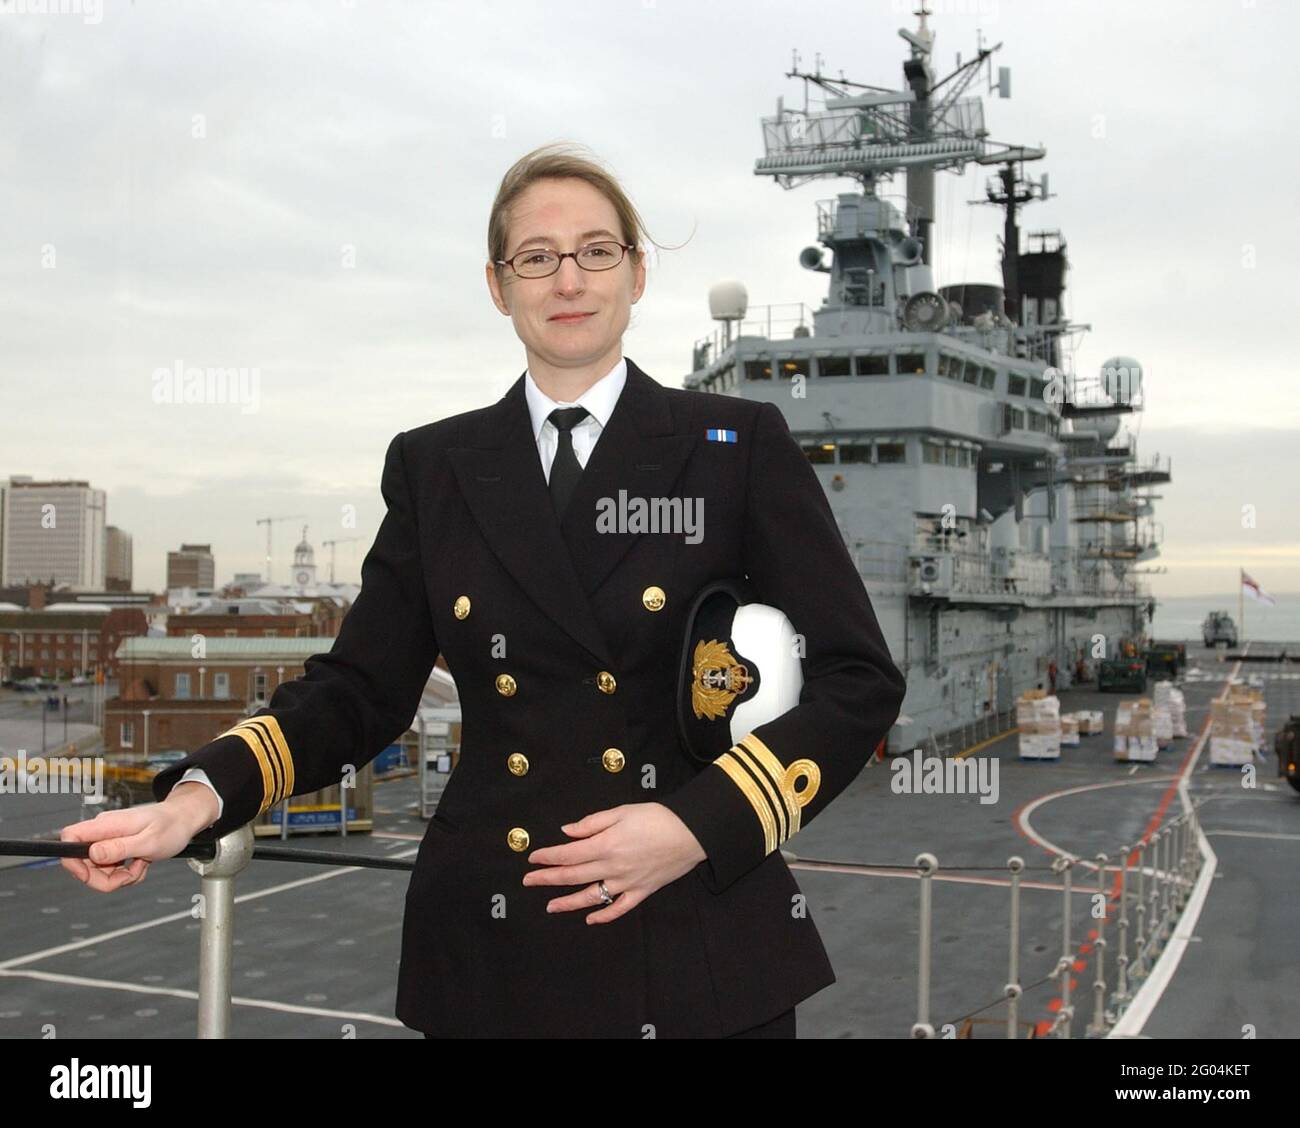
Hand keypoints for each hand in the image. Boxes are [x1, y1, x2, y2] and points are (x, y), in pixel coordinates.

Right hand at [59, 783, 217, 893]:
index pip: (69, 837)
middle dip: (104, 878)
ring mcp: (109, 840)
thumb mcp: (149, 841)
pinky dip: (126, 873)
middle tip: (128, 875)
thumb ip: (120, 848)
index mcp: (107, 825)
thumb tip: (92, 854)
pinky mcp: (117, 848)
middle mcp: (104, 832)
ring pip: (98, 871)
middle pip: (82, 863)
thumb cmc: (171, 825)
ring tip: (141, 864)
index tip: (88, 875)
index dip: (70, 860)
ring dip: (120, 877)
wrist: (185, 819)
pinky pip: (112, 870)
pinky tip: (141, 863)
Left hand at [521, 802, 706, 923]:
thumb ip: (592, 823)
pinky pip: (619, 908)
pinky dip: (603, 916)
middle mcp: (612, 867)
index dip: (548, 857)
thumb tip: (567, 832)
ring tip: (550, 907)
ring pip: (591, 897)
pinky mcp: (641, 891)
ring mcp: (626, 883)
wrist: (691, 833)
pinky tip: (590, 918)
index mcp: (605, 845)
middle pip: (573, 876)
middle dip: (548, 879)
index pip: (568, 854)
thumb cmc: (657, 818)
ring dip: (568, 903)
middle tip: (528, 881)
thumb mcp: (622, 812)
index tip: (532, 858)